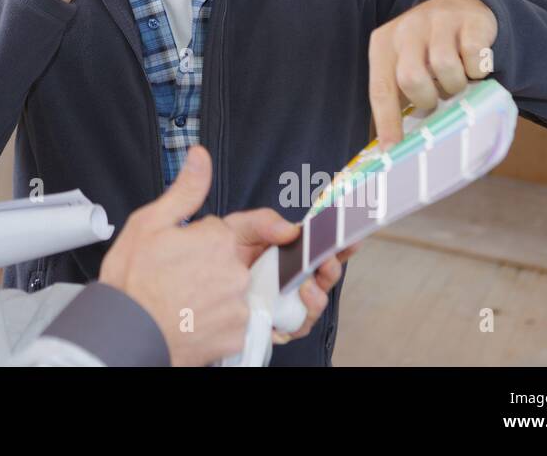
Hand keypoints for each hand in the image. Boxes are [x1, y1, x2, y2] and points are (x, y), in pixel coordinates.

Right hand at [98, 146, 249, 365]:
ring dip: (218, 293)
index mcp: (218, 240)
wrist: (124, 333)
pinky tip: (193, 318)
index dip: (225, 235)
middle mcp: (235, 272)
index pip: (240, 228)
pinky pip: (238, 322)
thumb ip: (185, 190)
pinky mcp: (238, 335)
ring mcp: (238, 306)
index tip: (223, 244)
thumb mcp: (149, 223)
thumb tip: (201, 158)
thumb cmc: (132, 281)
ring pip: (238, 291)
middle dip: (215, 264)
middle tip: (182, 274)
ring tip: (184, 299)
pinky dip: (219, 320)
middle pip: (238, 260)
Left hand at [223, 212, 356, 343]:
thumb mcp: (240, 227)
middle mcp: (293, 278)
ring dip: (319, 295)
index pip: (322, 249)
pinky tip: (295, 303)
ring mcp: (287, 302)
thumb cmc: (220, 252)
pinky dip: (302, 316)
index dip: (340, 245)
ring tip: (309, 286)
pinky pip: (298, 325)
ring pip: (316, 303)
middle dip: (332, 269)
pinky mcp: (278, 323)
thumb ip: (264, 222)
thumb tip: (292, 230)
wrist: (195, 278)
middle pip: (325, 277)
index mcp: (289, 252)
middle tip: (327, 261)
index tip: (351, 238)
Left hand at [369, 0, 497, 147]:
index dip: (387, 122)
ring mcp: (438, 21)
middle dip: (427, 98)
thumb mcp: (404, 63)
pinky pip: (474, 56)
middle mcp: (406, 30)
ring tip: (456, 80)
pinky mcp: (469, 21)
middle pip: (411, 78)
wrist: (460, 5)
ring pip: (445, 67)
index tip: (393, 149)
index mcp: (383, 44)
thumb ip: (398, 94)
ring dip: (455, 84)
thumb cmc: (427, 48)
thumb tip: (396, 145)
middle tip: (438, 98)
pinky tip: (474, 65)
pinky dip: (478, 69)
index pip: (381, 89)